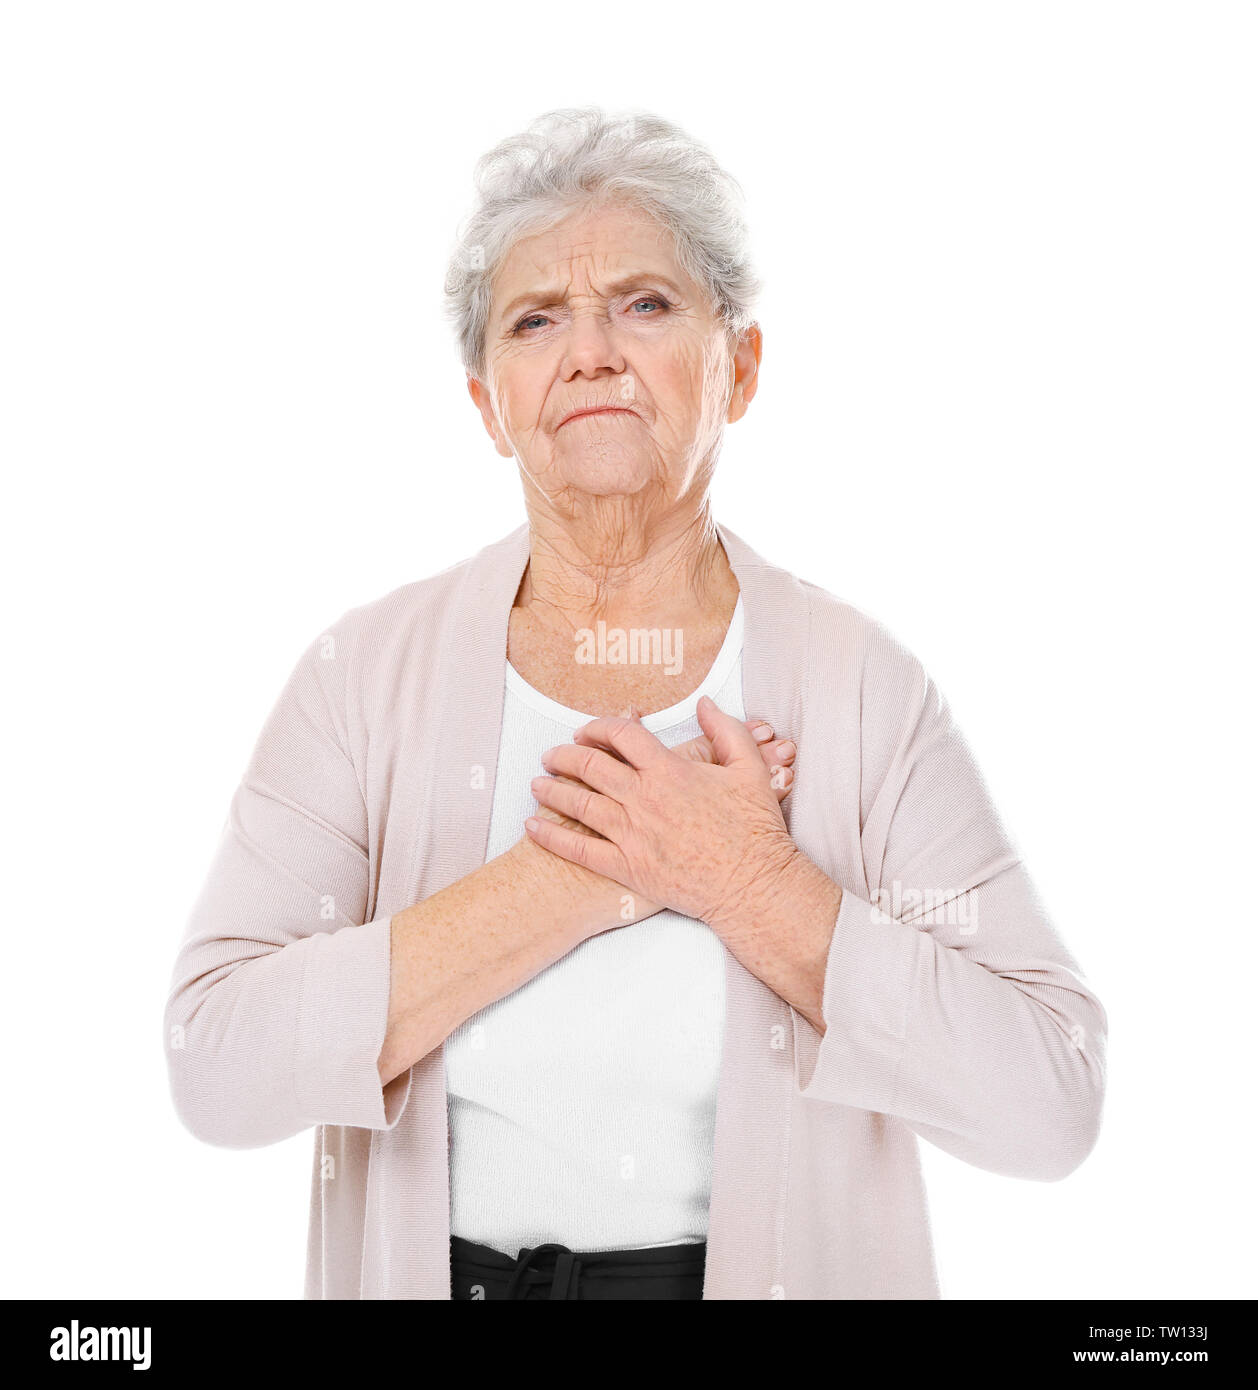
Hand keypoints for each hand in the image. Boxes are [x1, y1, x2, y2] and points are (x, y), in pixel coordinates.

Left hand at [525, 696, 801, 933]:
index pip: (622, 735)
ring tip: (537, 784)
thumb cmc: (754, 828)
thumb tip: (705, 703)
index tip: (588, 732)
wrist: (753, 884)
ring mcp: (633, 834)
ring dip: (552, 791)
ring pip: (579, 805)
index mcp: (670, 771)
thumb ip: (725, 729)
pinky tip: (533, 826)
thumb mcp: (749, 767)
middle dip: (565, 756)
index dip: (599, 727)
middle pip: (591, 766)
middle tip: (552, 756)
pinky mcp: (628, 868)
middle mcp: (645, 799)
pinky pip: (580, 850)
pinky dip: (552, 836)